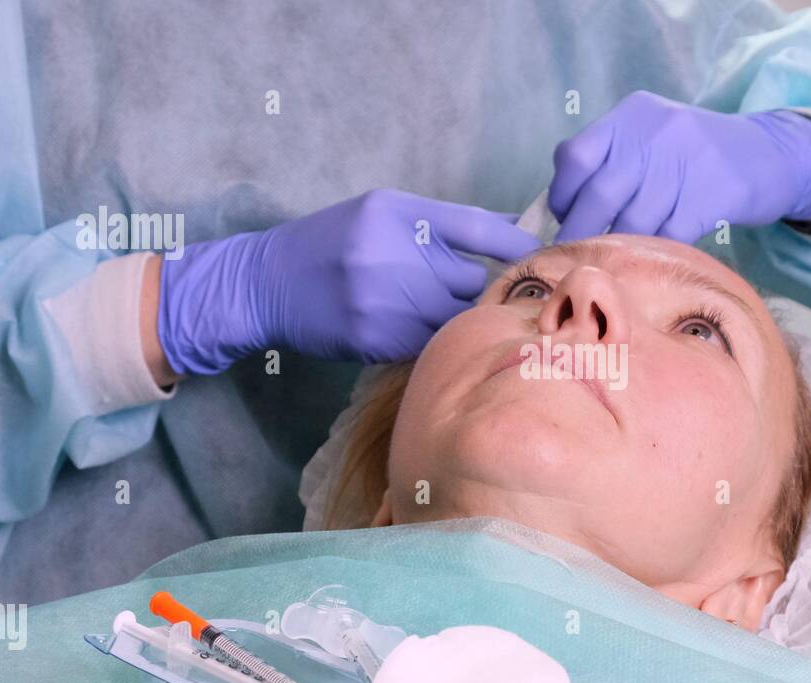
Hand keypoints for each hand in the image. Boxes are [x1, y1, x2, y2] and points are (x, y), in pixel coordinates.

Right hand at [158, 189, 539, 373]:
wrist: (267, 284)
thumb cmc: (333, 241)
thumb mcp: (382, 211)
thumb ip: (444, 221)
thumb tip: (513, 230)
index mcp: (398, 213)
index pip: (479, 228)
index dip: (518, 245)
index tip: (543, 255)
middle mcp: (393, 255)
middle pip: (473, 281)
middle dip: (480, 289)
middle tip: (483, 294)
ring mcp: (385, 302)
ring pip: (454, 318)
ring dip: (458, 319)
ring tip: (449, 316)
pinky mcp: (377, 341)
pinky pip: (428, 344)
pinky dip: (432, 341)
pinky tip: (417, 332)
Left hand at [549, 90, 810, 243]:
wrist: (768, 154)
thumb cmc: (695, 155)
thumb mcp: (650, 136)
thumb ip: (609, 158)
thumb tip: (561, 207)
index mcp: (632, 114)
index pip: (576, 156)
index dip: (562, 195)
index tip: (562, 219)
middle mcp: (656, 132)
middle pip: (601, 194)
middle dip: (582, 232)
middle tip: (574, 255)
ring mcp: (687, 161)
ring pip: (634, 221)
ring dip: (618, 247)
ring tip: (610, 261)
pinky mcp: (713, 193)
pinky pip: (669, 235)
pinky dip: (655, 251)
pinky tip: (651, 258)